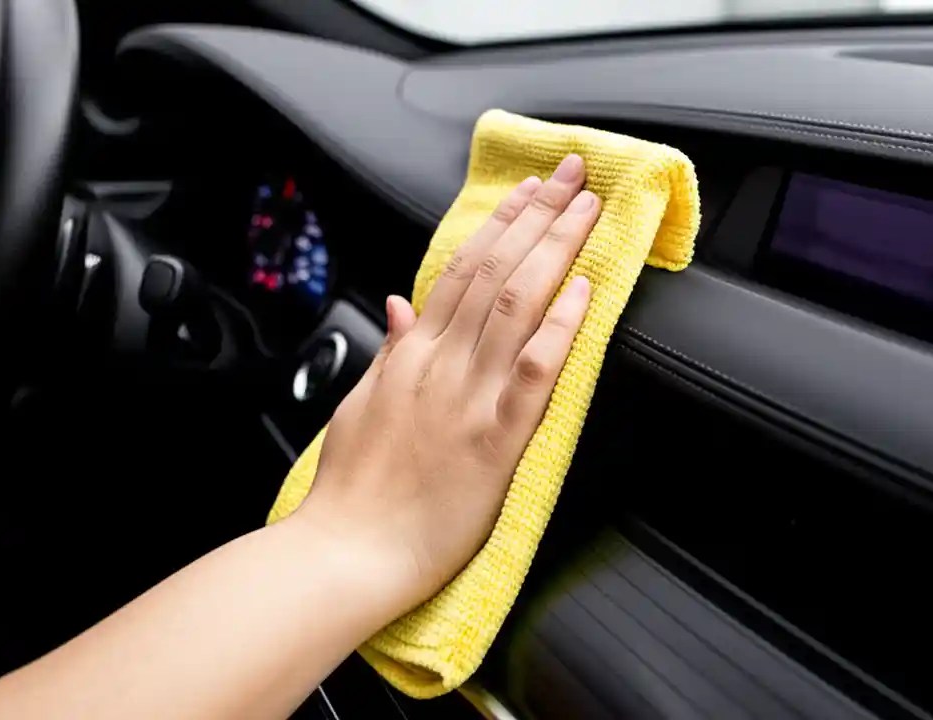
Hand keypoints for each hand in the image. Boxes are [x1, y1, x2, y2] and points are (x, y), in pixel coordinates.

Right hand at [294, 155, 597, 613]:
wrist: (347, 553)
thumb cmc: (353, 491)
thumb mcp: (361, 404)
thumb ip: (389, 350)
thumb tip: (401, 305)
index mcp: (412, 355)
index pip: (461, 270)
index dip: (500, 224)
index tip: (528, 191)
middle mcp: (442, 364)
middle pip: (496, 271)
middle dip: (538, 216)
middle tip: (571, 175)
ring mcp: (470, 398)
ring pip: (518, 304)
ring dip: (555, 249)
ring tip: (585, 210)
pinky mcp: (497, 440)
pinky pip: (535, 371)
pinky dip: (560, 326)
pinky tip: (583, 290)